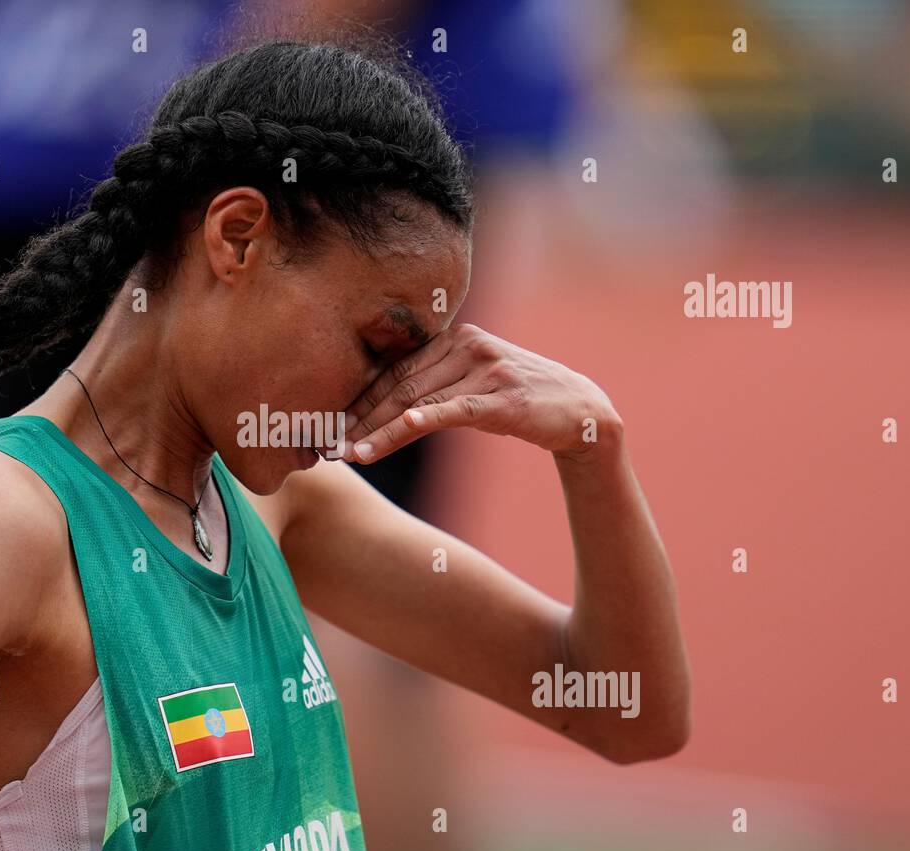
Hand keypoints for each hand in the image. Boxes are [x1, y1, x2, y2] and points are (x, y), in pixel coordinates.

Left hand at [341, 323, 622, 464]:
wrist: (582, 412)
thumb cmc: (519, 402)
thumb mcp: (473, 385)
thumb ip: (434, 385)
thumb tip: (384, 406)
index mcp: (454, 338)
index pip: (394, 370)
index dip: (359, 399)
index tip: (329, 425)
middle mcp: (467, 345)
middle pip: (399, 385)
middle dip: (359, 417)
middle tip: (327, 444)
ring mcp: (486, 370)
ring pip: (418, 401)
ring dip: (379, 430)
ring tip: (350, 453)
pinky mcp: (503, 398)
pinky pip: (453, 410)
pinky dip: (423, 419)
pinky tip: (400, 428)